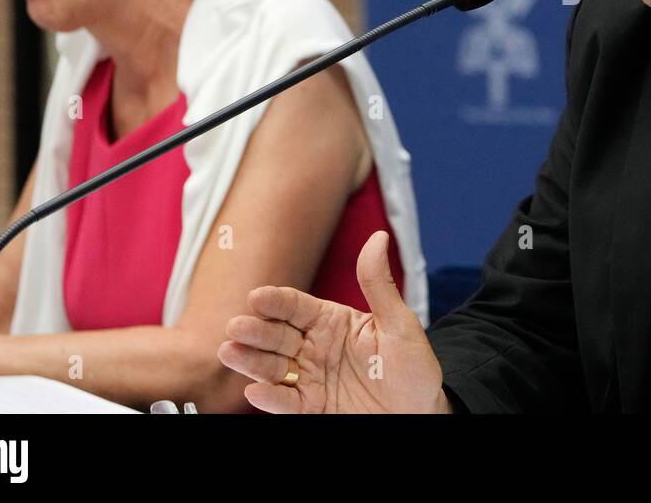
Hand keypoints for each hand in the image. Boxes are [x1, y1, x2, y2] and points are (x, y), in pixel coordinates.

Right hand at [218, 231, 448, 412]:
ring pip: (274, 368)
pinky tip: (254, 391)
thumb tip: (378, 237)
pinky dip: (270, 399)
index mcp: (332, 321)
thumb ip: (379, 284)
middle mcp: (315, 347)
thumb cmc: (413, 367)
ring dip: (251, 361)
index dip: (277, 301)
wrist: (420, 414)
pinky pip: (288, 403)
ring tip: (229, 352)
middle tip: (236, 326)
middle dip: (255, 330)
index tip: (258, 296)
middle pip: (278, 335)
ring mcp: (311, 378)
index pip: (298, 307)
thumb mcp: (400, 323)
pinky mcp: (313, 408)